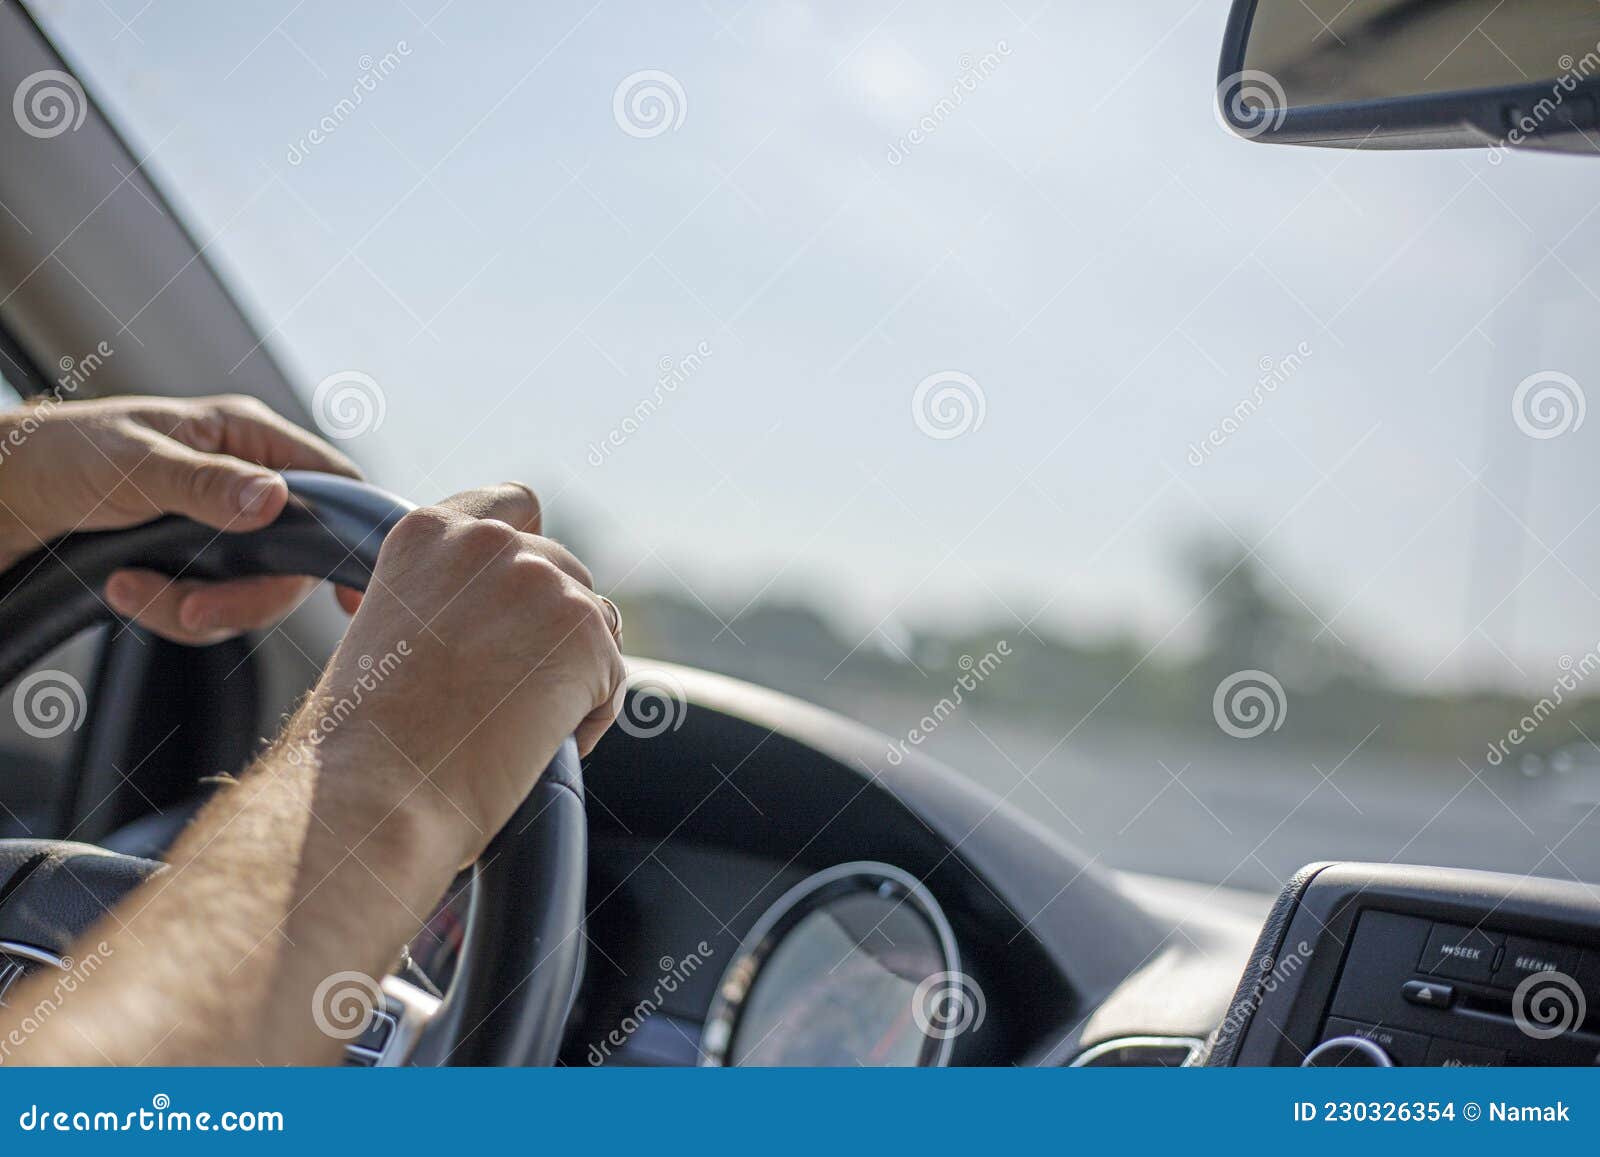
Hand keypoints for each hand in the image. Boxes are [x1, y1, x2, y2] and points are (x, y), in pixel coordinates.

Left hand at [0, 394, 359, 642]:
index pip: (331, 483)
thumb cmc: (58, 454)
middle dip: (245, 594)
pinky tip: (126, 590)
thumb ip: (205, 484)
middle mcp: (244, 482)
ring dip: (195, 606)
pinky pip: (211, 607)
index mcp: (246, 436)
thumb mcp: (134, 463)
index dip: (348, 534)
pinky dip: (170, 611)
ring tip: (132, 590)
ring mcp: (220, 527)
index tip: (350, 591)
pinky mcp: (192, 564)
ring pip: (251, 592)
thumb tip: (271, 500)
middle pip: (294, 557)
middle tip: (195, 608)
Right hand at [290, 484, 624, 861]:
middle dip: (552, 629)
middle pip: (565, 572)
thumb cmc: (364, 742)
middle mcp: (488, 542)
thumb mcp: (390, 630)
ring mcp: (542, 582)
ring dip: (571, 673)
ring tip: (514, 729)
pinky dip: (587, 720)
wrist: (375, 791)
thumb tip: (501, 618)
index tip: (523, 597)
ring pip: (596, 625)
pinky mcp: (584, 633)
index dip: (531, 551)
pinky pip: (612, 680)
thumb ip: (447, 598)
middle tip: (509, 697)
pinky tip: (532, 750)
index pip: (515, 506)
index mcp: (428, 532)